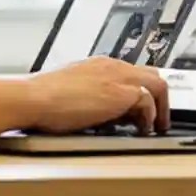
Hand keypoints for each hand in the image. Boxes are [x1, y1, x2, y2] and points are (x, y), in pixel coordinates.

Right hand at [26, 56, 170, 134]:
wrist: (34, 98)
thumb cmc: (43, 99)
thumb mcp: (72, 92)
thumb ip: (90, 96)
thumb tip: (100, 113)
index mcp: (99, 65)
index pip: (132, 73)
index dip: (141, 92)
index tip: (141, 109)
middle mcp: (111, 67)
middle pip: (151, 74)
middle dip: (158, 97)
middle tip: (157, 118)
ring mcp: (117, 78)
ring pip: (157, 84)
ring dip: (160, 107)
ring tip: (156, 127)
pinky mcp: (120, 93)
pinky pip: (148, 101)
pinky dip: (149, 116)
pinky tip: (142, 129)